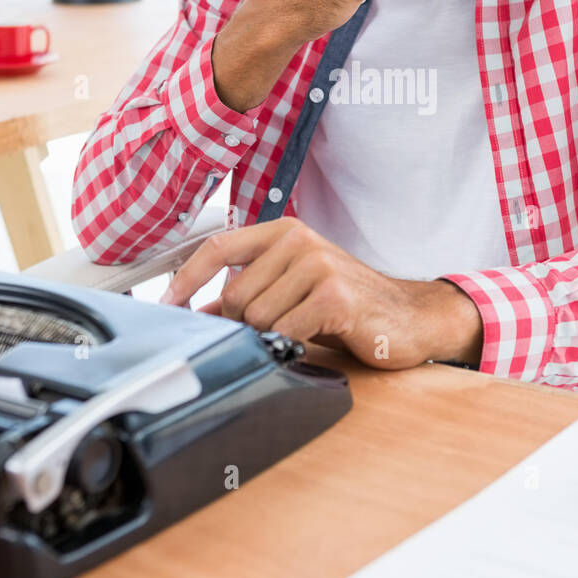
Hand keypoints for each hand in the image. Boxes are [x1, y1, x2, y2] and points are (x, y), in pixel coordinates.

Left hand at [158, 217, 482, 368]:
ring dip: (273, 337)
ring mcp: (317, 265)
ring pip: (256, 318)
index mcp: (285, 231)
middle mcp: (299, 241)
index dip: (185, 279)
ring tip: (305, 330)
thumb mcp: (294, 287)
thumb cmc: (351, 302)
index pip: (217, 248)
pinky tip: (317, 338)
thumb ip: (249, 293)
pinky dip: (293, 345)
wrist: (409, 317)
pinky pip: (284, 332)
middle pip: (233, 295)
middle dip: (245, 324)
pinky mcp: (332, 296)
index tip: (167, 306)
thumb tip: (198, 311)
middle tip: (278, 329)